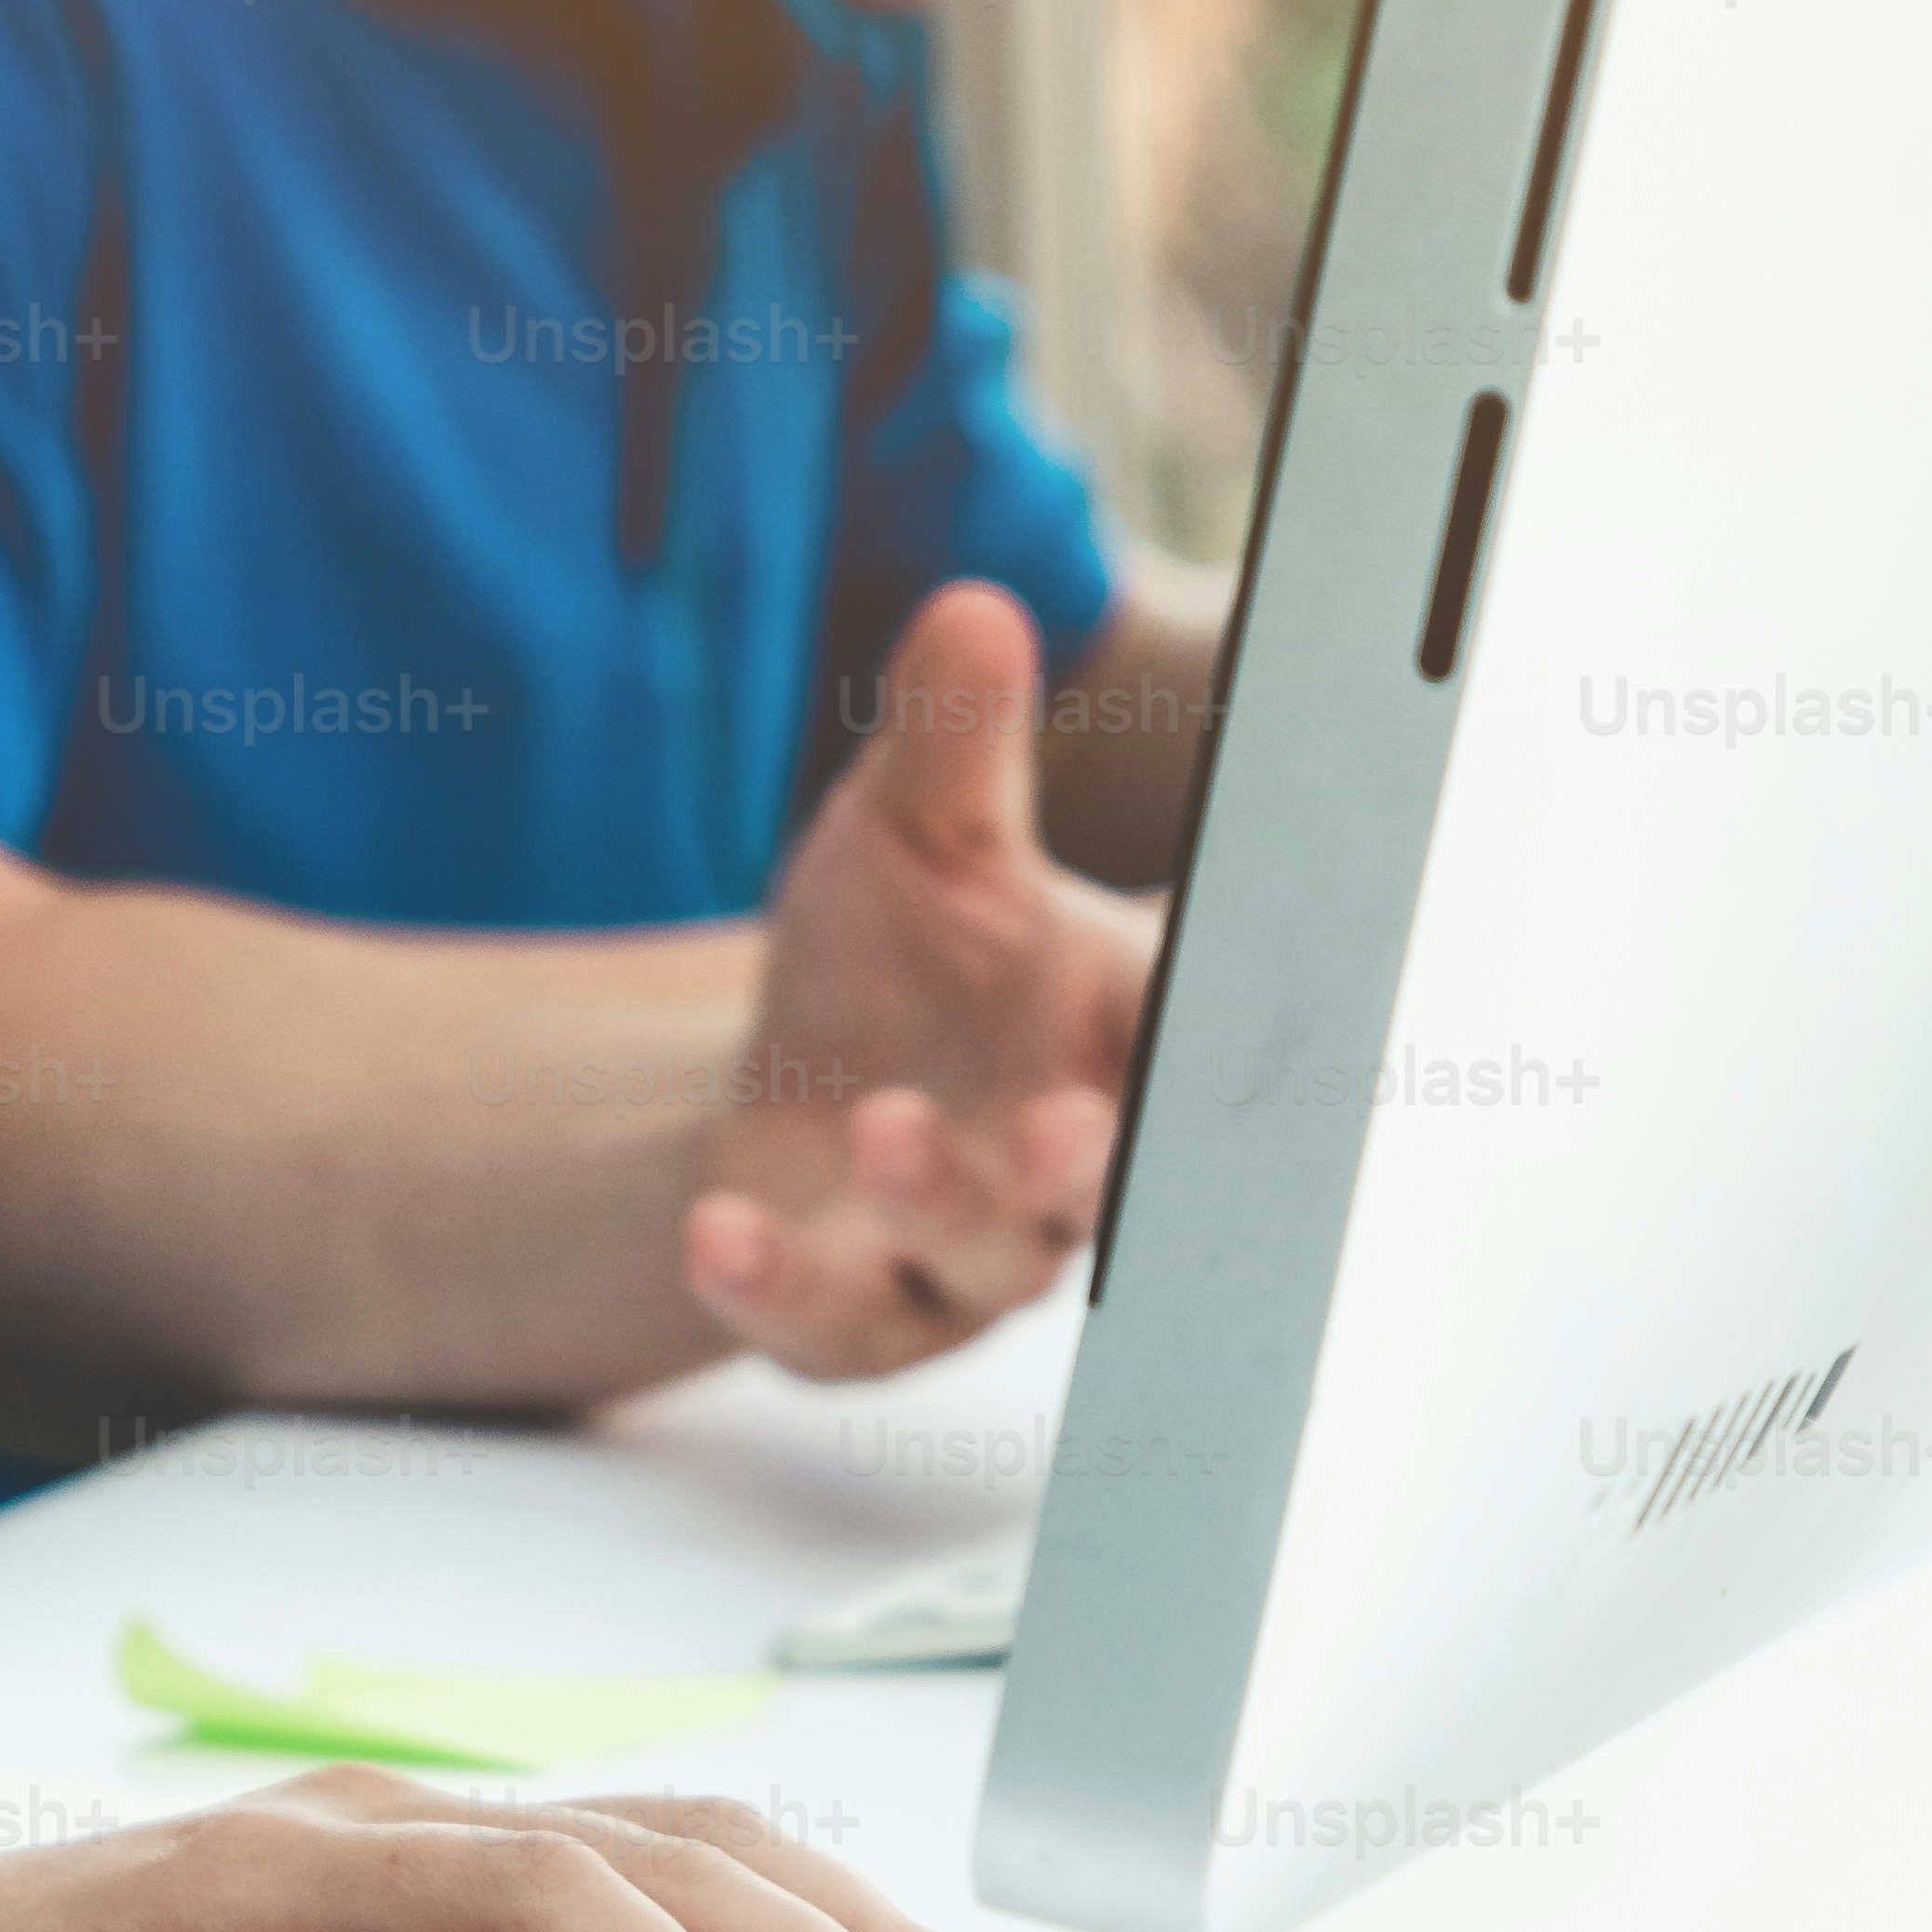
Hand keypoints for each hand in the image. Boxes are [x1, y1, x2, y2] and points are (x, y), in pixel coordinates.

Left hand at [689, 579, 1149, 1371]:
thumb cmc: (900, 955)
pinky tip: (717, 1235)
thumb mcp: (913, 835)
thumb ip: (954, 744)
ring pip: (984, 1264)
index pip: (1198, 1058)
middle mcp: (1064, 1165)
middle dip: (1092, 1168)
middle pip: (1108, 1191)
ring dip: (943, 1207)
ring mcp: (963, 1255)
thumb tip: (976, 603)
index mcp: (1117, 1044)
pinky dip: (779, 1290)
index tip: (1205, 1032)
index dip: (1214, 1058)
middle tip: (1070, 1129)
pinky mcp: (854, 1310)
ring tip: (887, 1127)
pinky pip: (834, 1328)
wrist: (793, 1075)